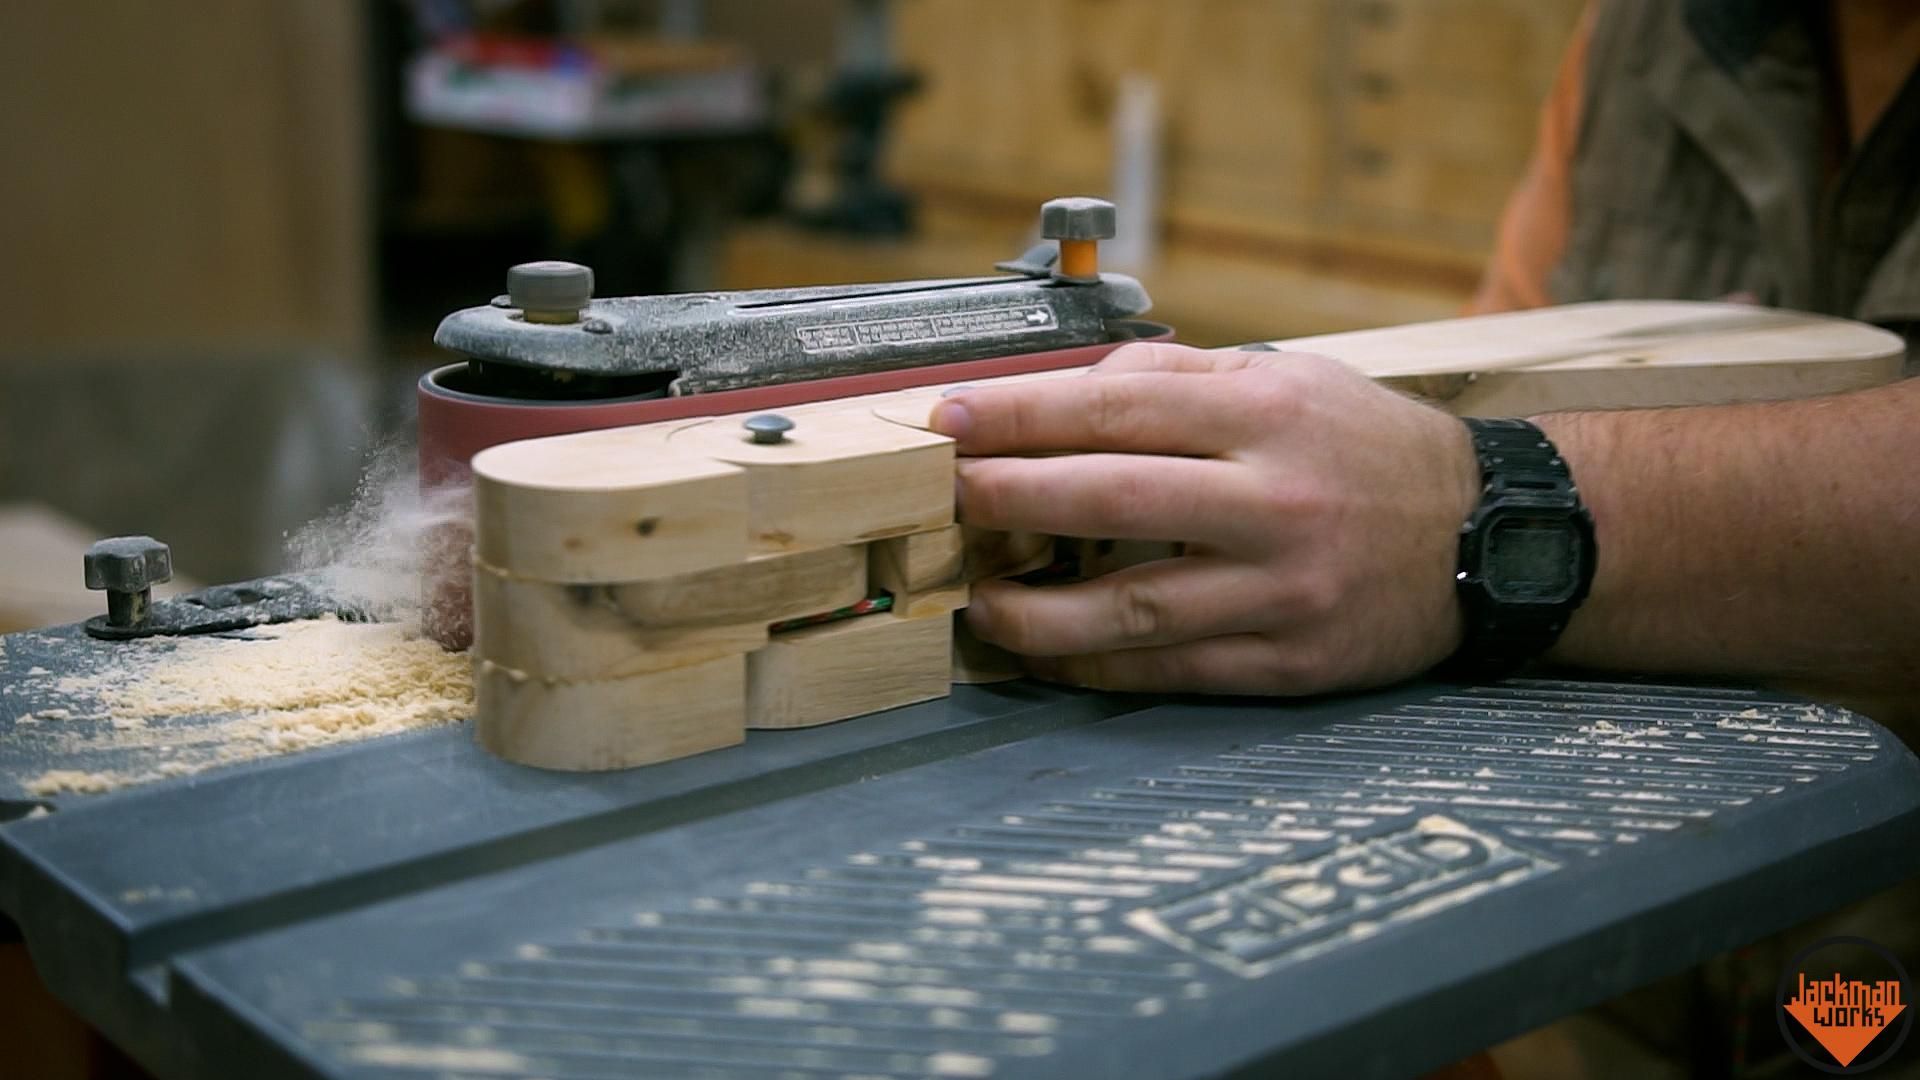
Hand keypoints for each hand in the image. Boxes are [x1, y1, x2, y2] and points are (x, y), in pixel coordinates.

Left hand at [929, 343, 1480, 694]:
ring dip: (1035, 608)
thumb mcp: (1291, 379)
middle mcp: (1272, 499)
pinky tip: (1045, 654)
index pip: (1116, 405)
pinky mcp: (1289, 660)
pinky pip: (1171, 669)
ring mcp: (1281, 589)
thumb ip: (1182, 374)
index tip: (947, 420)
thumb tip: (1072, 386)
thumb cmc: (1370, 448)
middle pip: (1109, 499)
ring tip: (978, 598)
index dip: (1019, 415)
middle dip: (1006, 499)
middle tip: (941, 499)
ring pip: (1130, 607)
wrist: (1489, 539)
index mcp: (1265, 414)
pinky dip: (1095, 668)